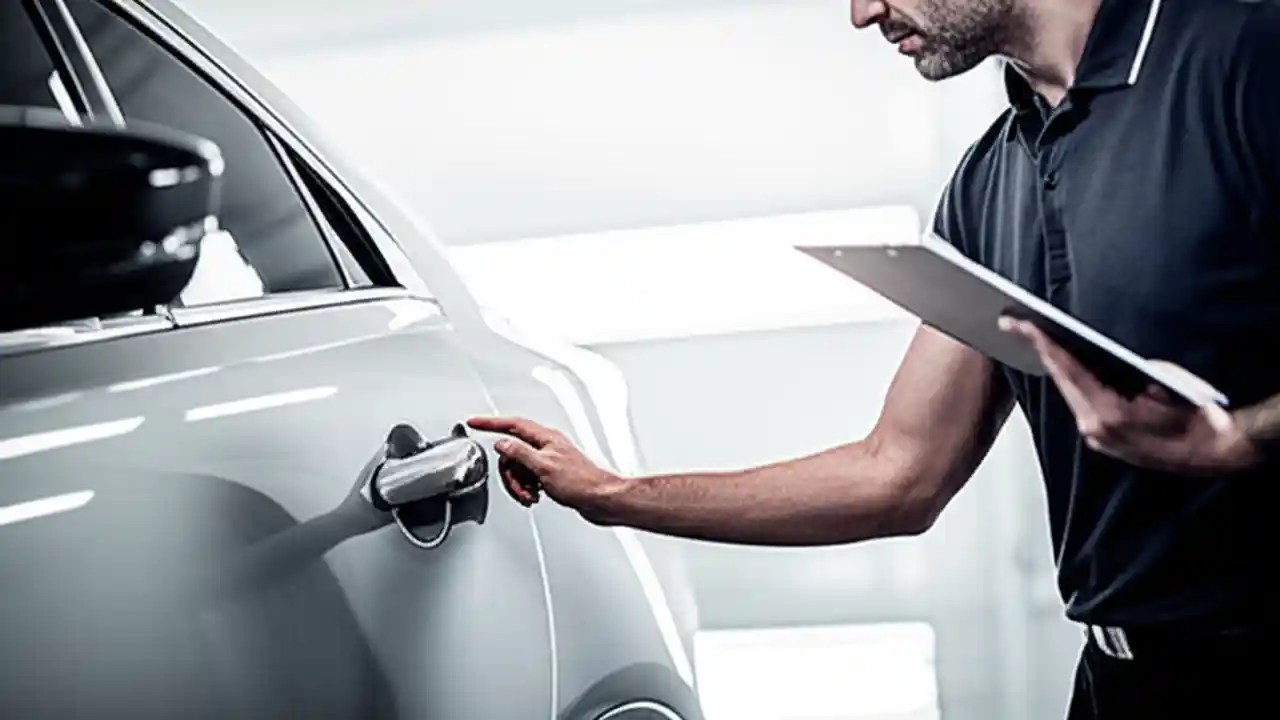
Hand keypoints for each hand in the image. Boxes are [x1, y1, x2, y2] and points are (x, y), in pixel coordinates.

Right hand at [466, 416, 624, 518]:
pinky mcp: (551, 475)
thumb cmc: (581, 483)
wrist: (600, 499)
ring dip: (519, 484)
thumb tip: (502, 443)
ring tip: (530, 495)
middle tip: (518, 487)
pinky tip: (535, 496)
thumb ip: (519, 453)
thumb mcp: (543, 467)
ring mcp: (549, 460)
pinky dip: (526, 488)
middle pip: (513, 452)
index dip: (490, 423)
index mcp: (545, 438)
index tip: (474, 422)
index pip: (512, 425)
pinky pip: (528, 477)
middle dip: (510, 473)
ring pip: (519, 467)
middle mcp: (547, 446)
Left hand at [999, 317, 1259, 474]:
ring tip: (1030, 336)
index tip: (1020, 323)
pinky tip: (1061, 363)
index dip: (1042, 342)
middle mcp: (1095, 427)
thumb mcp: (1167, 381)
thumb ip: (1131, 367)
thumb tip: (1102, 356)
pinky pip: (1078, 402)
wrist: (1212, 452)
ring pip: (1066, 391)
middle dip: (1037, 349)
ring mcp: (1096, 436)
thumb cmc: (1197, 416)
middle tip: (1012, 323)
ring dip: (1053, 364)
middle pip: (1059, 379)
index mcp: (1108, 413)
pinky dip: (1070, 381)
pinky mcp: (1100, 439)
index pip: (1067, 369)